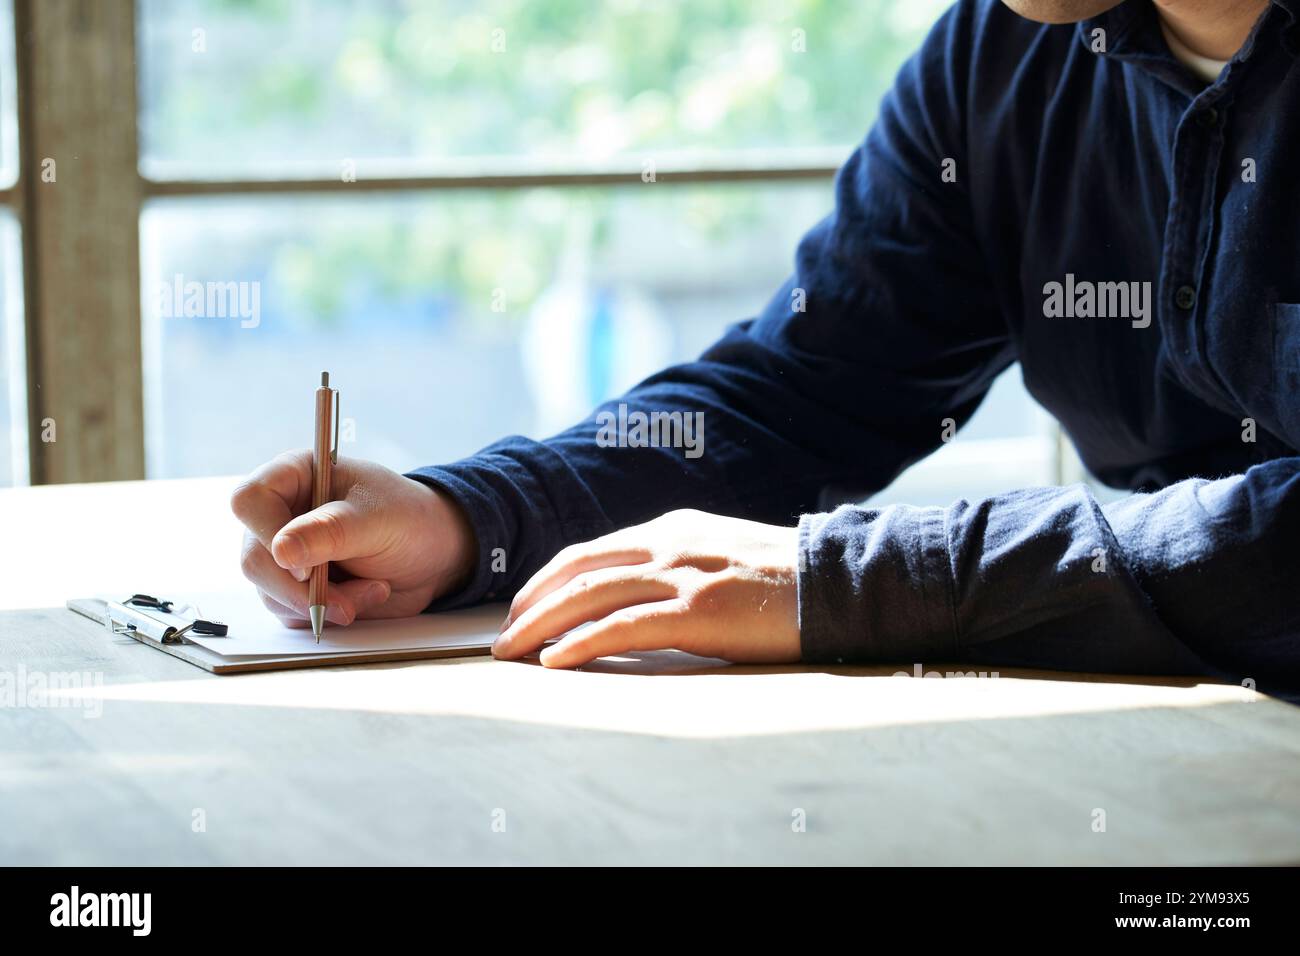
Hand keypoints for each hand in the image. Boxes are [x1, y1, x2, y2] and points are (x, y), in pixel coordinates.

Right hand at [230, 451, 473, 627]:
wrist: (432, 555)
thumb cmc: (407, 519)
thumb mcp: (376, 519)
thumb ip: (330, 531)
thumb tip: (281, 551)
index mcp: (295, 477)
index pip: (250, 501)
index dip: (267, 534)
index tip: (304, 566)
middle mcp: (281, 515)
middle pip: (254, 558)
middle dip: (301, 589)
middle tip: (345, 601)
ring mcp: (286, 555)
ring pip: (271, 593)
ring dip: (322, 604)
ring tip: (373, 589)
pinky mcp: (296, 589)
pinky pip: (290, 614)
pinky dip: (327, 615)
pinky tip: (363, 598)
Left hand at [492, 509, 801, 667]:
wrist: (837, 581)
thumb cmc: (783, 580)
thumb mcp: (719, 555)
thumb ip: (676, 565)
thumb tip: (634, 593)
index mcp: (671, 529)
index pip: (590, 551)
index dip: (547, 580)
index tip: (522, 608)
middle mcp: (668, 544)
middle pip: (578, 569)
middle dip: (531, 603)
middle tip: (501, 636)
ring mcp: (682, 574)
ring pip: (589, 594)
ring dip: (541, 625)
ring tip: (511, 652)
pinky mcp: (698, 611)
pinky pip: (624, 626)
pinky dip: (582, 643)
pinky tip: (556, 662)